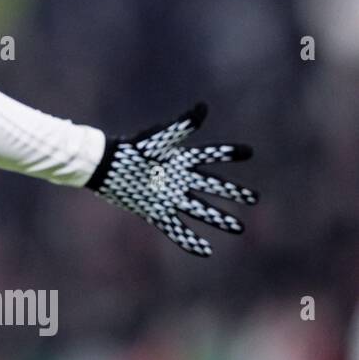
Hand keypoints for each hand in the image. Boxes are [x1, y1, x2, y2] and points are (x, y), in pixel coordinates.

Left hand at [84, 102, 257, 256]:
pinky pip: (176, 229)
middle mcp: (179, 179)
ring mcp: (169, 197)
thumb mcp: (158, 139)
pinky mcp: (156, 212)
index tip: (249, 152)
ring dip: (219, 219)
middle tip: (254, 198)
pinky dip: (189, 241)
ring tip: (238, 228)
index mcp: (180, 160)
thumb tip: (203, 107)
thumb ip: (181, 126)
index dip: (228, 153)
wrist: (106, 167)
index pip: (210, 155)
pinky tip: (205, 251)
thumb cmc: (132, 149)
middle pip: (212, 187)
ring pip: (200, 210)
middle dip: (234, 193)